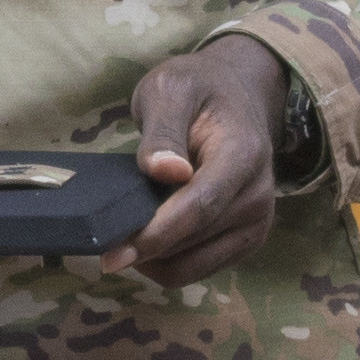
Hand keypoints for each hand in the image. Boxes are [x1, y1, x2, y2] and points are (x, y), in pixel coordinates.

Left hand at [114, 30, 293, 285]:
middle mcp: (257, 196)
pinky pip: (198, 270)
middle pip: (193, 241)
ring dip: (152, 260)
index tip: (113, 250)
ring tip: (123, 232)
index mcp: (243, 155)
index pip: (200, 206)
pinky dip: (166, 263)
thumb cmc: (197, 89)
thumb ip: (163, 132)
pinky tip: (146, 238)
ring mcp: (256, 223)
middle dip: (144, 246)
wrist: (237, 96)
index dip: (156, 233)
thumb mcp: (170, 91)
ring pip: (191, 267)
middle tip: (101, 235)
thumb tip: (164, 171)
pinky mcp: (246, 241)